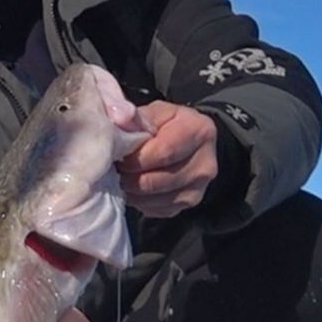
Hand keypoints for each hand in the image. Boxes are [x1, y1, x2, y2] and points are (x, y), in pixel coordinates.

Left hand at [116, 101, 218, 217]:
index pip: (162, 152)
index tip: (117, 153)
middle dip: (128, 175)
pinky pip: (154, 209)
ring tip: (122, 175)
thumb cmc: (169, 125)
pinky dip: (138, 200)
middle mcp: (205, 164)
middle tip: (115, 167)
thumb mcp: (156, 112)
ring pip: (152, 198)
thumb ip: (137, 117)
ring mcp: (198, 188)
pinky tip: (134, 187)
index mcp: (200, 131)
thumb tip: (118, 118)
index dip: (134, 156)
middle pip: (155, 180)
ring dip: (130, 190)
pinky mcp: (187, 204)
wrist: (191, 143)